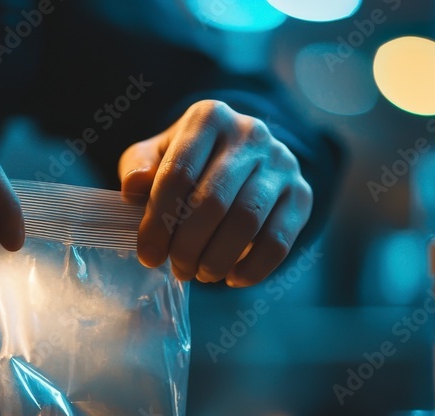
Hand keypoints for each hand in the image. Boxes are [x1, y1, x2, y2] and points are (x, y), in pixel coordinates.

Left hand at [118, 100, 311, 286]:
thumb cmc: (190, 160)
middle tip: (177, 268)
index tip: (148, 255)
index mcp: (208, 117)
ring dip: (217, 259)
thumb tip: (133, 187)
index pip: (178, 173)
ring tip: (200, 274)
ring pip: (246, 222)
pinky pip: (278, 240)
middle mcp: (250, 133)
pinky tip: (233, 278)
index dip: (158, 221)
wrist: (244, 159)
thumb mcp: (157, 155)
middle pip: (213, 201)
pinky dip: (253, 268)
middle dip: (188, 246)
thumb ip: (138, 168)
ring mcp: (281, 162)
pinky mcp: (301, 193)